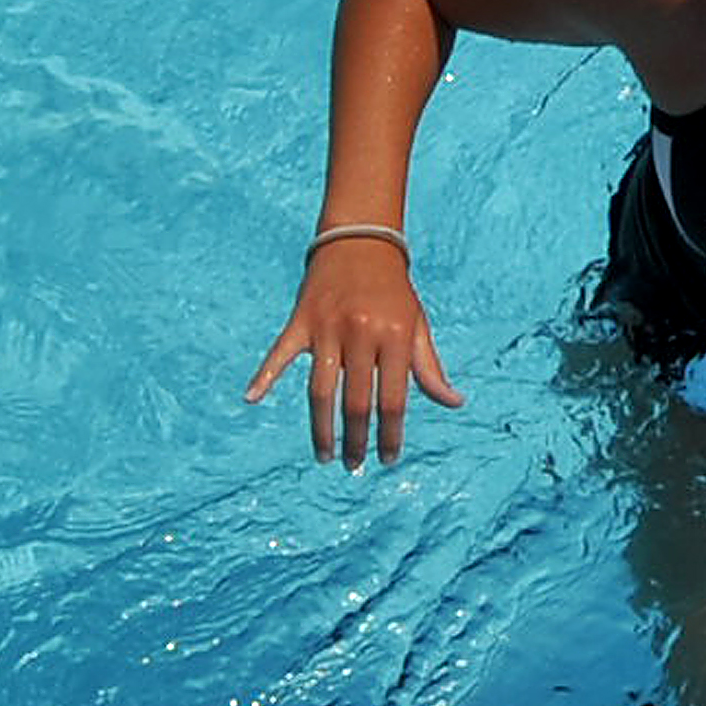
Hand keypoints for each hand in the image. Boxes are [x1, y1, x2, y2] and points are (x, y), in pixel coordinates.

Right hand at [243, 240, 463, 468]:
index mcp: (395, 337)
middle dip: (357, 439)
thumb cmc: (394, 289)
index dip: (391, 434)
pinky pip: (280, 353)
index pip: (393, 400)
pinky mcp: (302, 320)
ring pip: (321, 389)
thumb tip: (454, 403)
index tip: (388, 458)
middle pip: (357, 401)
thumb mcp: (418, 324)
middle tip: (355, 465)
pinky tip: (251, 398)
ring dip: (322, 428)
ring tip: (325, 455)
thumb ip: (430, 367)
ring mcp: (328, 327)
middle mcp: (362, 333)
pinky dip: (265, 375)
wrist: (360, 240)